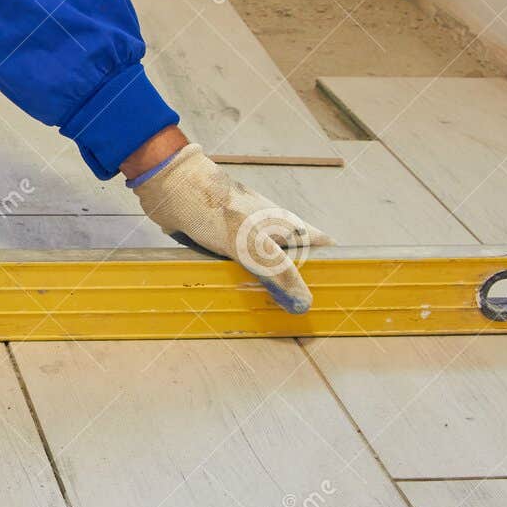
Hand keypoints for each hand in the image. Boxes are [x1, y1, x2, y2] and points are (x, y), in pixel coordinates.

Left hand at [128, 141, 332, 312]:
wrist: (172, 190)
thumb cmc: (216, 210)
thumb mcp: (253, 245)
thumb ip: (280, 273)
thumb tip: (304, 302)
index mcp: (286, 226)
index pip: (322, 246)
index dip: (331, 267)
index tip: (334, 295)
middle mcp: (269, 231)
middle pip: (292, 263)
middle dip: (292, 289)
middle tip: (292, 316)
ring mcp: (245, 238)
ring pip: (262, 269)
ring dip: (261, 288)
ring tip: (264, 315)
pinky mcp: (221, 244)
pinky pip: (235, 269)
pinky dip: (236, 282)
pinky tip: (233, 299)